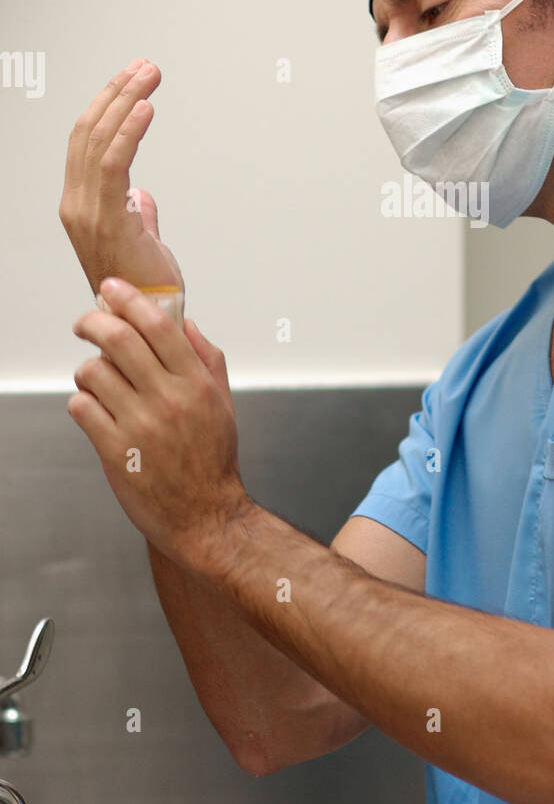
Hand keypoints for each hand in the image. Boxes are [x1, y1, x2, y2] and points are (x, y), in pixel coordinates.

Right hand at [59, 59, 184, 295]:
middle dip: (117, 93)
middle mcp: (76, 204)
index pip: (85, 141)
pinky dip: (130, 131)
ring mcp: (87, 211)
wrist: (148, 319)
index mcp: (81, 205)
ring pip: (99, 140)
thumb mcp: (139, 238)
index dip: (107, 106)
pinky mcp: (107, 219)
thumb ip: (135, 212)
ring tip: (150, 77)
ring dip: (126, 101)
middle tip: (145, 67)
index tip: (133, 80)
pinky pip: (113, 163)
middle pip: (88, 131)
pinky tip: (147, 109)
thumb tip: (140, 195)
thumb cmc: (145, 285)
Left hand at [67, 277, 252, 572]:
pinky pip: (82, 408)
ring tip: (94, 379)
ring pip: (94, 372)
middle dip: (92, 321)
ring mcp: (141, 425)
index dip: (129, 298)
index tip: (111, 287)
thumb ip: (208, 359)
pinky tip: (92, 408)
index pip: (159, 324)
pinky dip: (81, 402)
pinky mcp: (116, 451)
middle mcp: (170, 399)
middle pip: (119, 339)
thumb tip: (186, 324)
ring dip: (87, 370)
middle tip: (84, 322)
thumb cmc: (213, 461)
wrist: (205, 516)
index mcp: (197, 383)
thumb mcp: (223, 404)